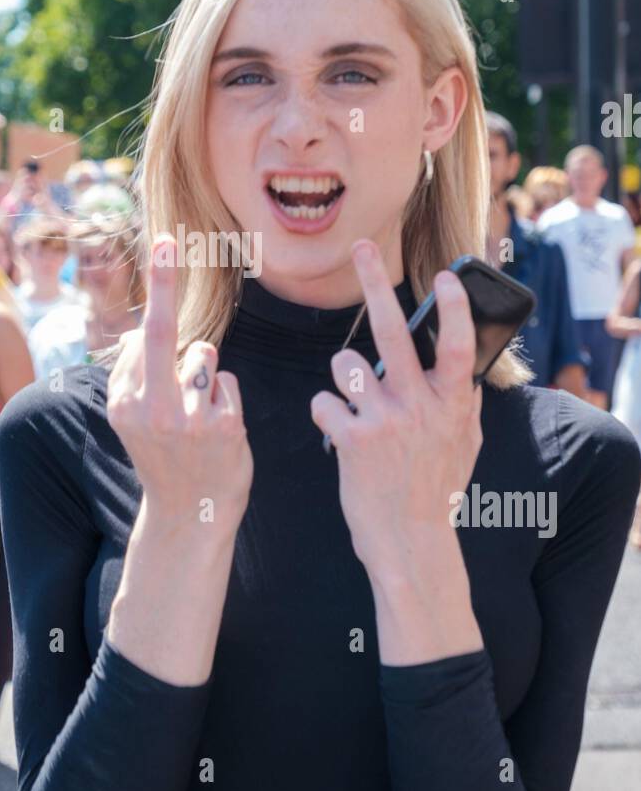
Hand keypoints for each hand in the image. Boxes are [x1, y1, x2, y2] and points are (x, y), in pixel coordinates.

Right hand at [107, 233, 252, 528]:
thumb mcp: (133, 420)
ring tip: (198, 414)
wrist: (188, 516)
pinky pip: (227, 383)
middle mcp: (149, 408)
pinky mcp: (222, 428)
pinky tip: (217, 428)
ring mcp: (186, 419)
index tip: (166, 243)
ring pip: (204, 357)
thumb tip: (139, 333)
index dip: (161, 288)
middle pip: (160, 333)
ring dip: (205, 374)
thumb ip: (133, 375)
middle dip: (164, 283)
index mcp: (122, 402)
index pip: (143, 336)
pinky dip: (224, 397)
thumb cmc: (163, 457)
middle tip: (171, 240)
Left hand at [310, 241, 482, 584]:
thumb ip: (462, 406)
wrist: (410, 543)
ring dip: (343, 375)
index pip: (459, 344)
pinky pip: (324, 402)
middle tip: (360, 247)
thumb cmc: (436, 491)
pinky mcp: (351, 440)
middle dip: (374, 284)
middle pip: (392, 331)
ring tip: (355, 402)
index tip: (446, 275)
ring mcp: (384, 421)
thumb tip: (465, 375)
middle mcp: (420, 406)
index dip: (454, 307)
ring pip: (345, 364)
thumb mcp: (464, 445)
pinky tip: (341, 436)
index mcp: (451, 403)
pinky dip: (328, 414)